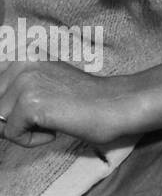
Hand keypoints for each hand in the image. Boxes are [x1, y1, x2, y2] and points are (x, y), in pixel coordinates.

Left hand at [0, 61, 138, 147]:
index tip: (33, 110)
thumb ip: (17, 88)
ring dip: (23, 130)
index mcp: (25, 55)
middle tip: (44, 116)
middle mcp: (22, 62)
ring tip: (51, 121)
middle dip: (12, 119)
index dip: (8, 106)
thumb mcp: (45, 83)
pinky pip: (12, 135)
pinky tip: (54, 129)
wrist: (116, 105)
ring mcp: (26, 82)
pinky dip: (32, 140)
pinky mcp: (30, 104)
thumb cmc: (85, 100)